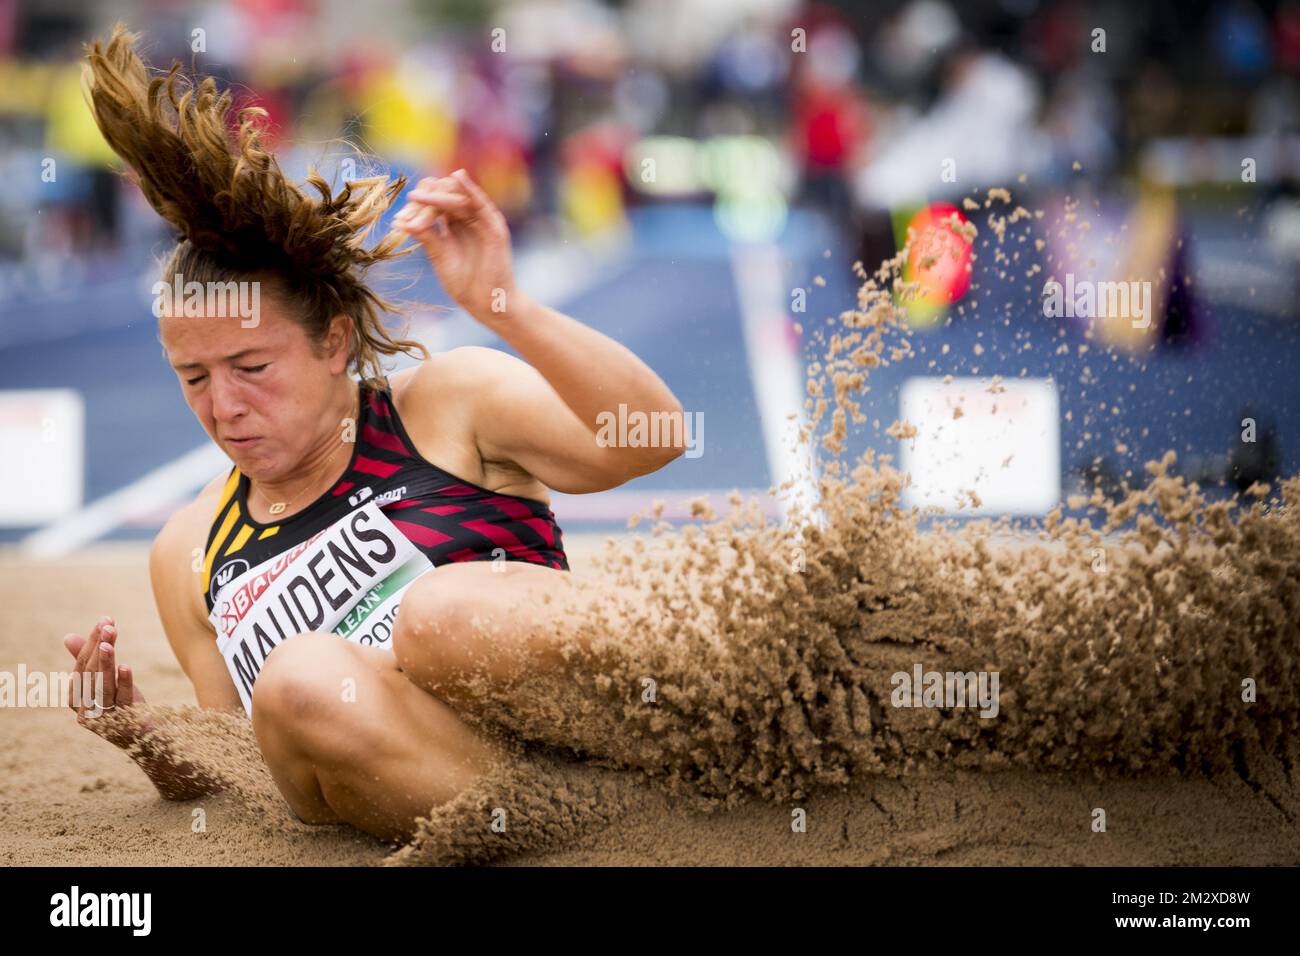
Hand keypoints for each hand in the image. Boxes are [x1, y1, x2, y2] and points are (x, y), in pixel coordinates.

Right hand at [63, 616, 152, 748]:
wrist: (145, 738)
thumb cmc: (122, 706)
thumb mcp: (106, 682)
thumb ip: (89, 661)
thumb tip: (67, 637)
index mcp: (76, 700)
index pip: (81, 665)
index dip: (91, 642)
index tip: (105, 620)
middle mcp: (85, 711)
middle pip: (91, 674)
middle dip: (100, 647)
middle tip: (109, 625)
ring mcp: (104, 718)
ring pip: (103, 686)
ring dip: (106, 662)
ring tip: (109, 642)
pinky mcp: (125, 722)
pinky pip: (123, 700)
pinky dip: (124, 682)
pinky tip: (126, 666)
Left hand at [392, 169, 519, 323]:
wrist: (486, 304)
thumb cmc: (464, 284)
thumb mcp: (439, 255)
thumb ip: (426, 236)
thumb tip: (401, 221)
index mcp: (455, 224)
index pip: (436, 203)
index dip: (419, 205)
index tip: (400, 220)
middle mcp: (469, 219)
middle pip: (447, 195)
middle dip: (427, 198)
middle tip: (410, 205)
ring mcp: (483, 222)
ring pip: (460, 198)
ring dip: (440, 194)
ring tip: (419, 196)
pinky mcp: (495, 228)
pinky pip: (482, 203)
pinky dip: (471, 189)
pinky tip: (458, 178)